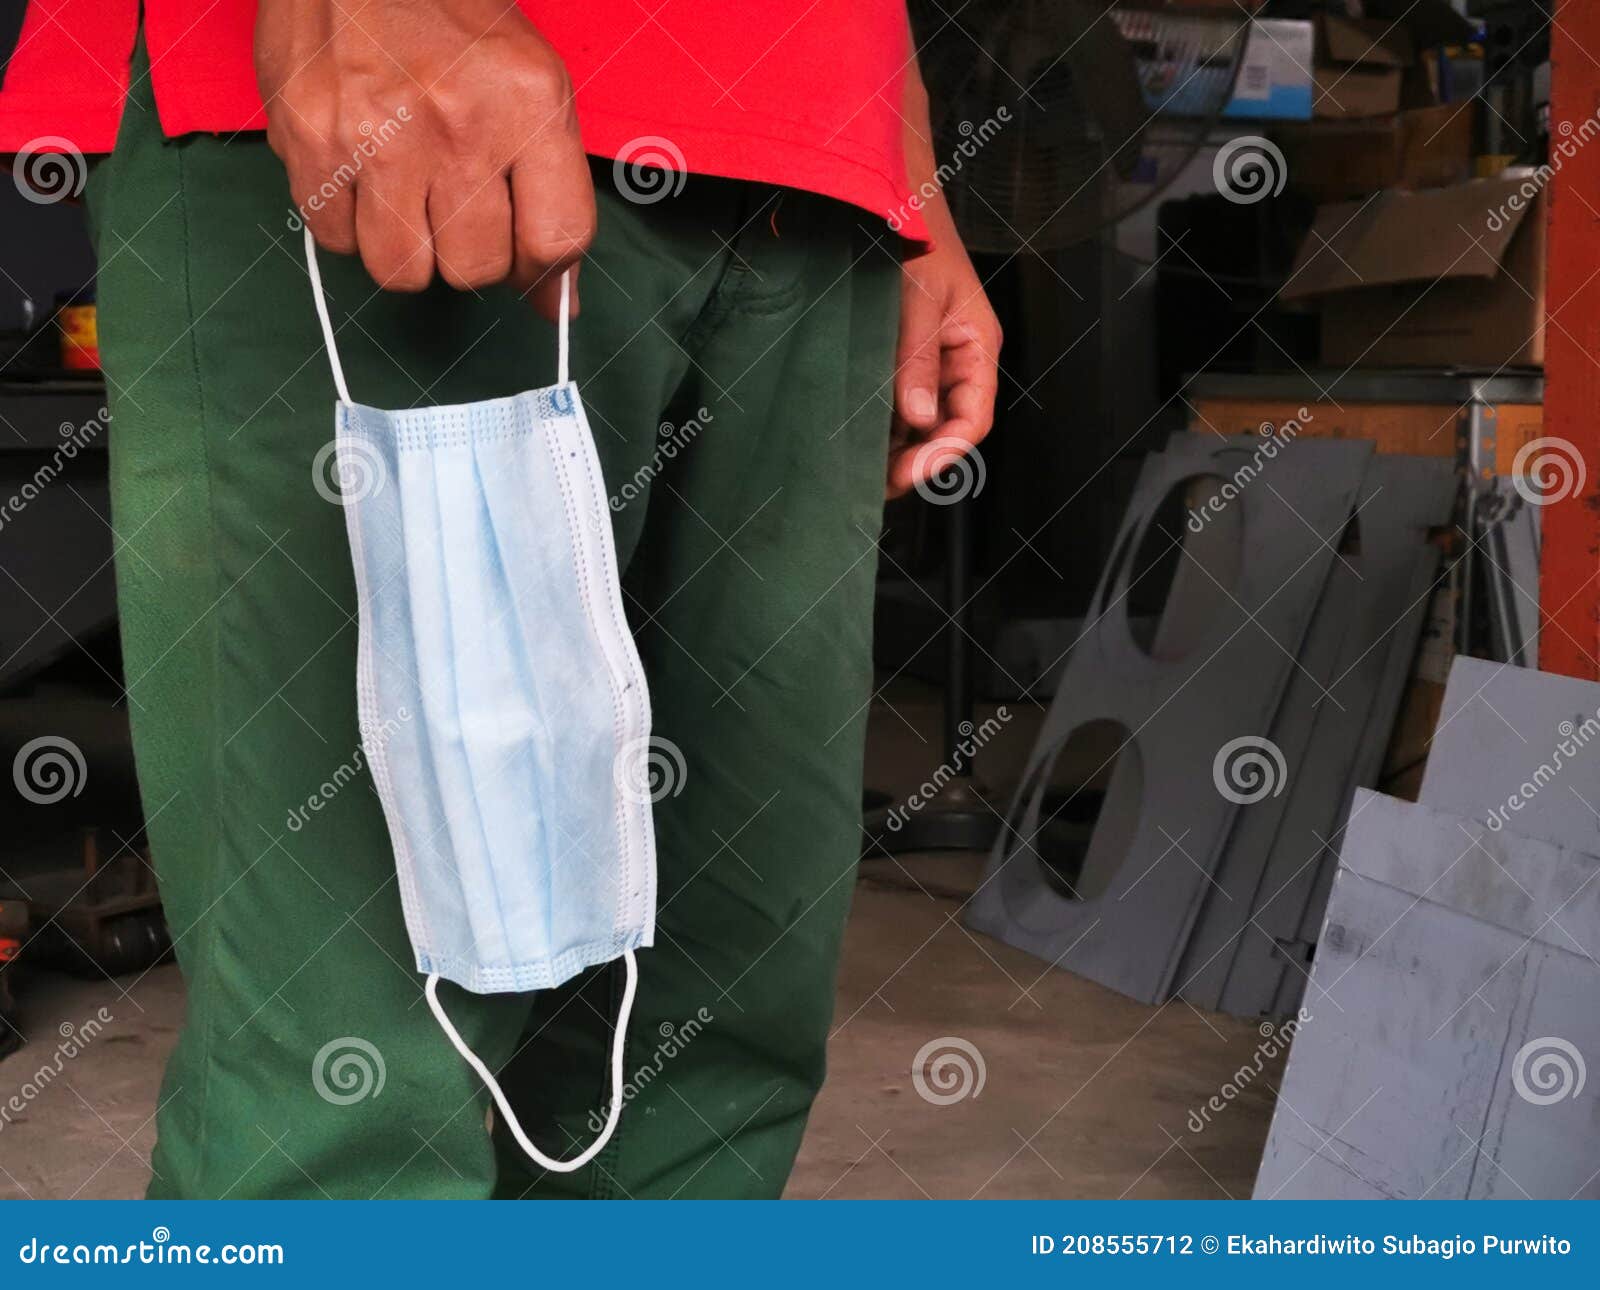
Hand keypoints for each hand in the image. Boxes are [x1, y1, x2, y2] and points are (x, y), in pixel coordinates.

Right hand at [256, 0, 593, 318]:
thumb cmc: (454, 19)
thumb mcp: (535, 87)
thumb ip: (556, 199)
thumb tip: (559, 307)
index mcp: (528, 104)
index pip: (556, 242)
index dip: (542, 267)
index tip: (524, 253)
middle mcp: (456, 124)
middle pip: (475, 269)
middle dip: (471, 255)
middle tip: (457, 206)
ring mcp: (376, 136)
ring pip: (403, 271)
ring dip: (409, 250)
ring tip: (408, 194)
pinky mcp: (308, 140)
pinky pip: (336, 241)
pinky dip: (351, 225)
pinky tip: (361, 176)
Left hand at [887, 222, 1001, 497]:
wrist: (890, 201)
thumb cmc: (917, 238)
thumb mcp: (919, 298)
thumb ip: (917, 358)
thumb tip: (917, 416)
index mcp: (976, 347)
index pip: (973, 417)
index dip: (945, 452)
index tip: (911, 473)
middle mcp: (956, 361)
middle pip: (946, 428)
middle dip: (917, 459)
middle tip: (879, 482)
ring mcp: (929, 363)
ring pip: (920, 422)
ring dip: (897, 448)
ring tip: (864, 470)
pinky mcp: (901, 360)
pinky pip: (897, 403)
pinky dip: (882, 425)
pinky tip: (859, 440)